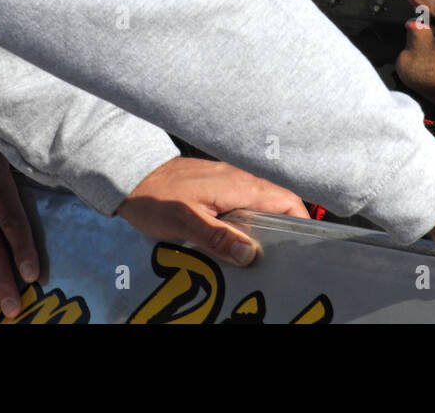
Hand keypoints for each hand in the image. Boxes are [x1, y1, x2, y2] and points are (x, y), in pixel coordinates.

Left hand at [116, 158, 308, 266]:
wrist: (132, 175)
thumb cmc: (156, 197)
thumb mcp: (185, 222)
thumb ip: (219, 237)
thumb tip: (250, 255)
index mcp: (240, 186)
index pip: (287, 200)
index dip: (301, 222)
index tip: (302, 247)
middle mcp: (240, 180)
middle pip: (279, 204)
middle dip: (286, 230)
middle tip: (283, 260)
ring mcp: (230, 182)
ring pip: (261, 205)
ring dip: (266, 228)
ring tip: (263, 257)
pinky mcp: (219, 187)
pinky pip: (245, 205)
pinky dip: (249, 223)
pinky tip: (238, 243)